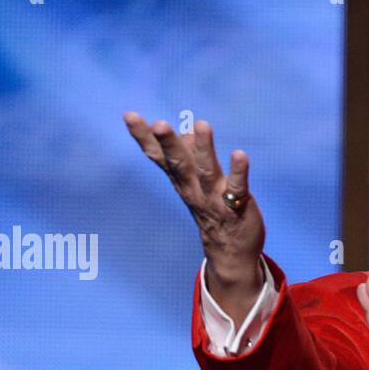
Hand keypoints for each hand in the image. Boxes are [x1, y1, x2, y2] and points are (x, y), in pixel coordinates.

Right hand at [123, 112, 265, 316]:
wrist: (230, 254)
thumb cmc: (213, 211)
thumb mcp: (196, 183)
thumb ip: (190, 157)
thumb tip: (186, 131)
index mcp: (181, 181)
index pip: (158, 156)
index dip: (143, 137)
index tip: (129, 115)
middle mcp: (193, 189)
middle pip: (178, 163)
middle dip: (168, 143)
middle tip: (158, 123)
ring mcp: (214, 198)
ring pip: (206, 172)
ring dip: (203, 149)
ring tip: (202, 125)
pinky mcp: (237, 206)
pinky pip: (237, 188)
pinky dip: (238, 171)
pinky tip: (239, 154)